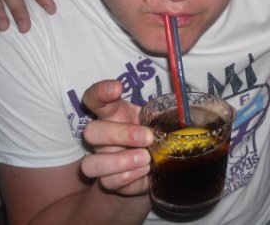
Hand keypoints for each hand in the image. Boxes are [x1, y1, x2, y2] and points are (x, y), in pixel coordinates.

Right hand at [81, 80, 153, 195]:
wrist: (158, 163)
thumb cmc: (155, 133)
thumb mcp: (159, 118)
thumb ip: (163, 112)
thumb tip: (179, 111)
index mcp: (113, 114)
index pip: (94, 98)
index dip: (100, 92)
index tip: (117, 88)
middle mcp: (101, 137)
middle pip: (91, 132)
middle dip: (120, 134)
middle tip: (147, 137)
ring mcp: (102, 160)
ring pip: (90, 164)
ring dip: (121, 161)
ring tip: (146, 158)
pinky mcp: (109, 181)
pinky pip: (109, 182)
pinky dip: (130, 175)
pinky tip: (146, 169)